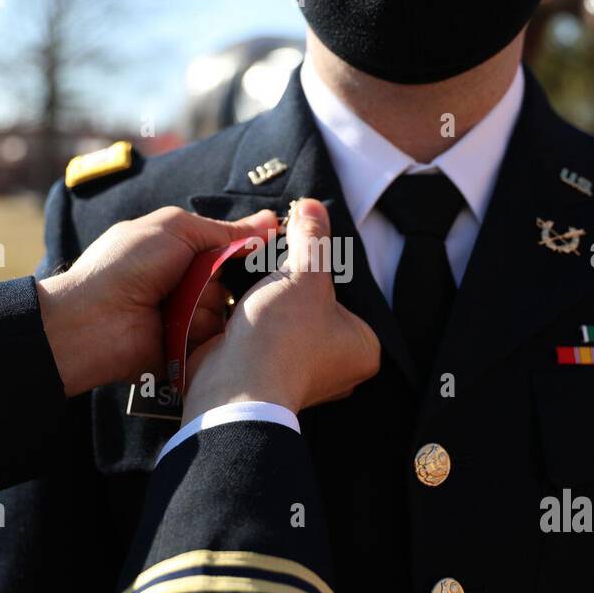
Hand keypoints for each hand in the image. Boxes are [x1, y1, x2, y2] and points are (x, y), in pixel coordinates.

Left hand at [37, 206, 277, 396]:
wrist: (92, 318)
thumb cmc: (125, 265)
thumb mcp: (174, 229)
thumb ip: (224, 230)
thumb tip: (272, 220)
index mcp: (185, 253)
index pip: (234, 252)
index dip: (248, 251)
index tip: (265, 249)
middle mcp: (190, 286)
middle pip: (234, 284)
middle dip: (218, 281)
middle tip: (196, 280)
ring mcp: (188, 319)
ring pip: (225, 312)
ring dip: (204, 308)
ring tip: (174, 309)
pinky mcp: (187, 350)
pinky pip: (214, 341)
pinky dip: (199, 334)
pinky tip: (178, 330)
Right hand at [182, 198, 380, 419]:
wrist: (232, 387)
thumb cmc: (283, 336)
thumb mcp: (304, 273)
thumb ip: (312, 237)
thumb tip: (312, 206)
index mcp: (361, 347)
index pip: (344, 295)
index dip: (317, 270)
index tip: (298, 257)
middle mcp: (336, 367)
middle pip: (311, 306)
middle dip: (289, 286)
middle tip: (275, 267)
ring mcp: (298, 375)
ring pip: (284, 320)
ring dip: (267, 300)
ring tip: (254, 281)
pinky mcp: (263, 376)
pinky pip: (260, 336)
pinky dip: (249, 319)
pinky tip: (236, 301)